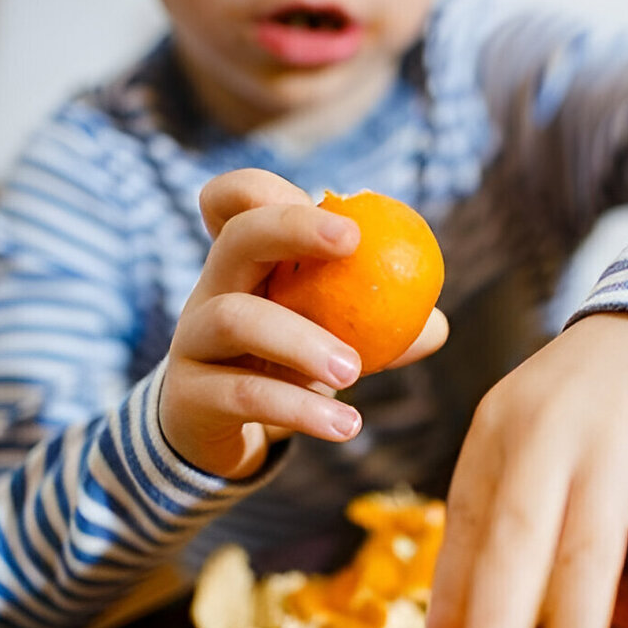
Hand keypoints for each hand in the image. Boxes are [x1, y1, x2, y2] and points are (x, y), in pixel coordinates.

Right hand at [160, 169, 447, 478]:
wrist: (220, 436)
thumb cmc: (282, 369)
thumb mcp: (326, 340)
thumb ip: (377, 328)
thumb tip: (438, 325)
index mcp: (247, 264)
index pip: (235, 200)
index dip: (268, 190)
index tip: (337, 215)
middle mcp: (212, 289)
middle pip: (237, 236)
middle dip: (293, 228)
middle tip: (353, 242)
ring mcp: (193, 340)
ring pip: (235, 318)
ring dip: (301, 341)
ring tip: (353, 372)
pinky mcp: (190, 397)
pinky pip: (244, 394)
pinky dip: (300, 409)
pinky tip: (345, 425)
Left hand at [422, 312, 627, 627]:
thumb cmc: (582, 396)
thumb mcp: (522, 427)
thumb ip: (491, 511)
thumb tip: (454, 626)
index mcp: (500, 428)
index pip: (468, 525)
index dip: (452, 601)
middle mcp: (551, 437)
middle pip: (519, 540)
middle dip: (495, 624)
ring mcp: (620, 450)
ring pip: (592, 554)